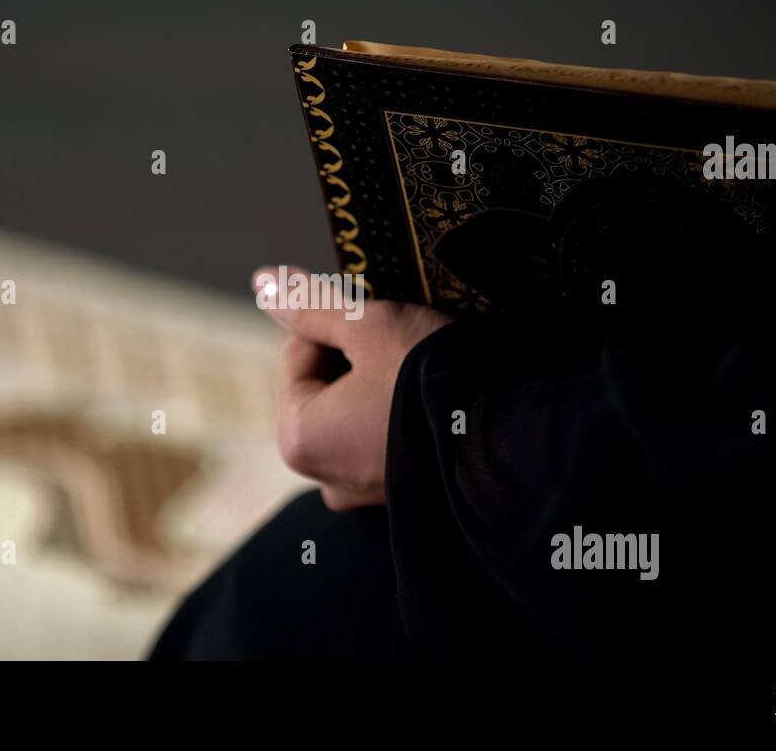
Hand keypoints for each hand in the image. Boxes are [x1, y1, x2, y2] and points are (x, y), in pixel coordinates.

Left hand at [253, 266, 451, 510]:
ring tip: (420, 365)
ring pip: (360, 409)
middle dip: (359, 355)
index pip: (299, 352)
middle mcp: (325, 476)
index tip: (376, 316)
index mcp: (298, 439)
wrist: (512, 437)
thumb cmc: (429, 380)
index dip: (338, 321)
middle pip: (328, 385)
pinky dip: (404, 413)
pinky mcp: (406, 493)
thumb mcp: (367, 326)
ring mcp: (366, 492)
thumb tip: (263, 282)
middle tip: (401, 341)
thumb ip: (312, 305)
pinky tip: (432, 396)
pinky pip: (391, 437)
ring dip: (383, 381)